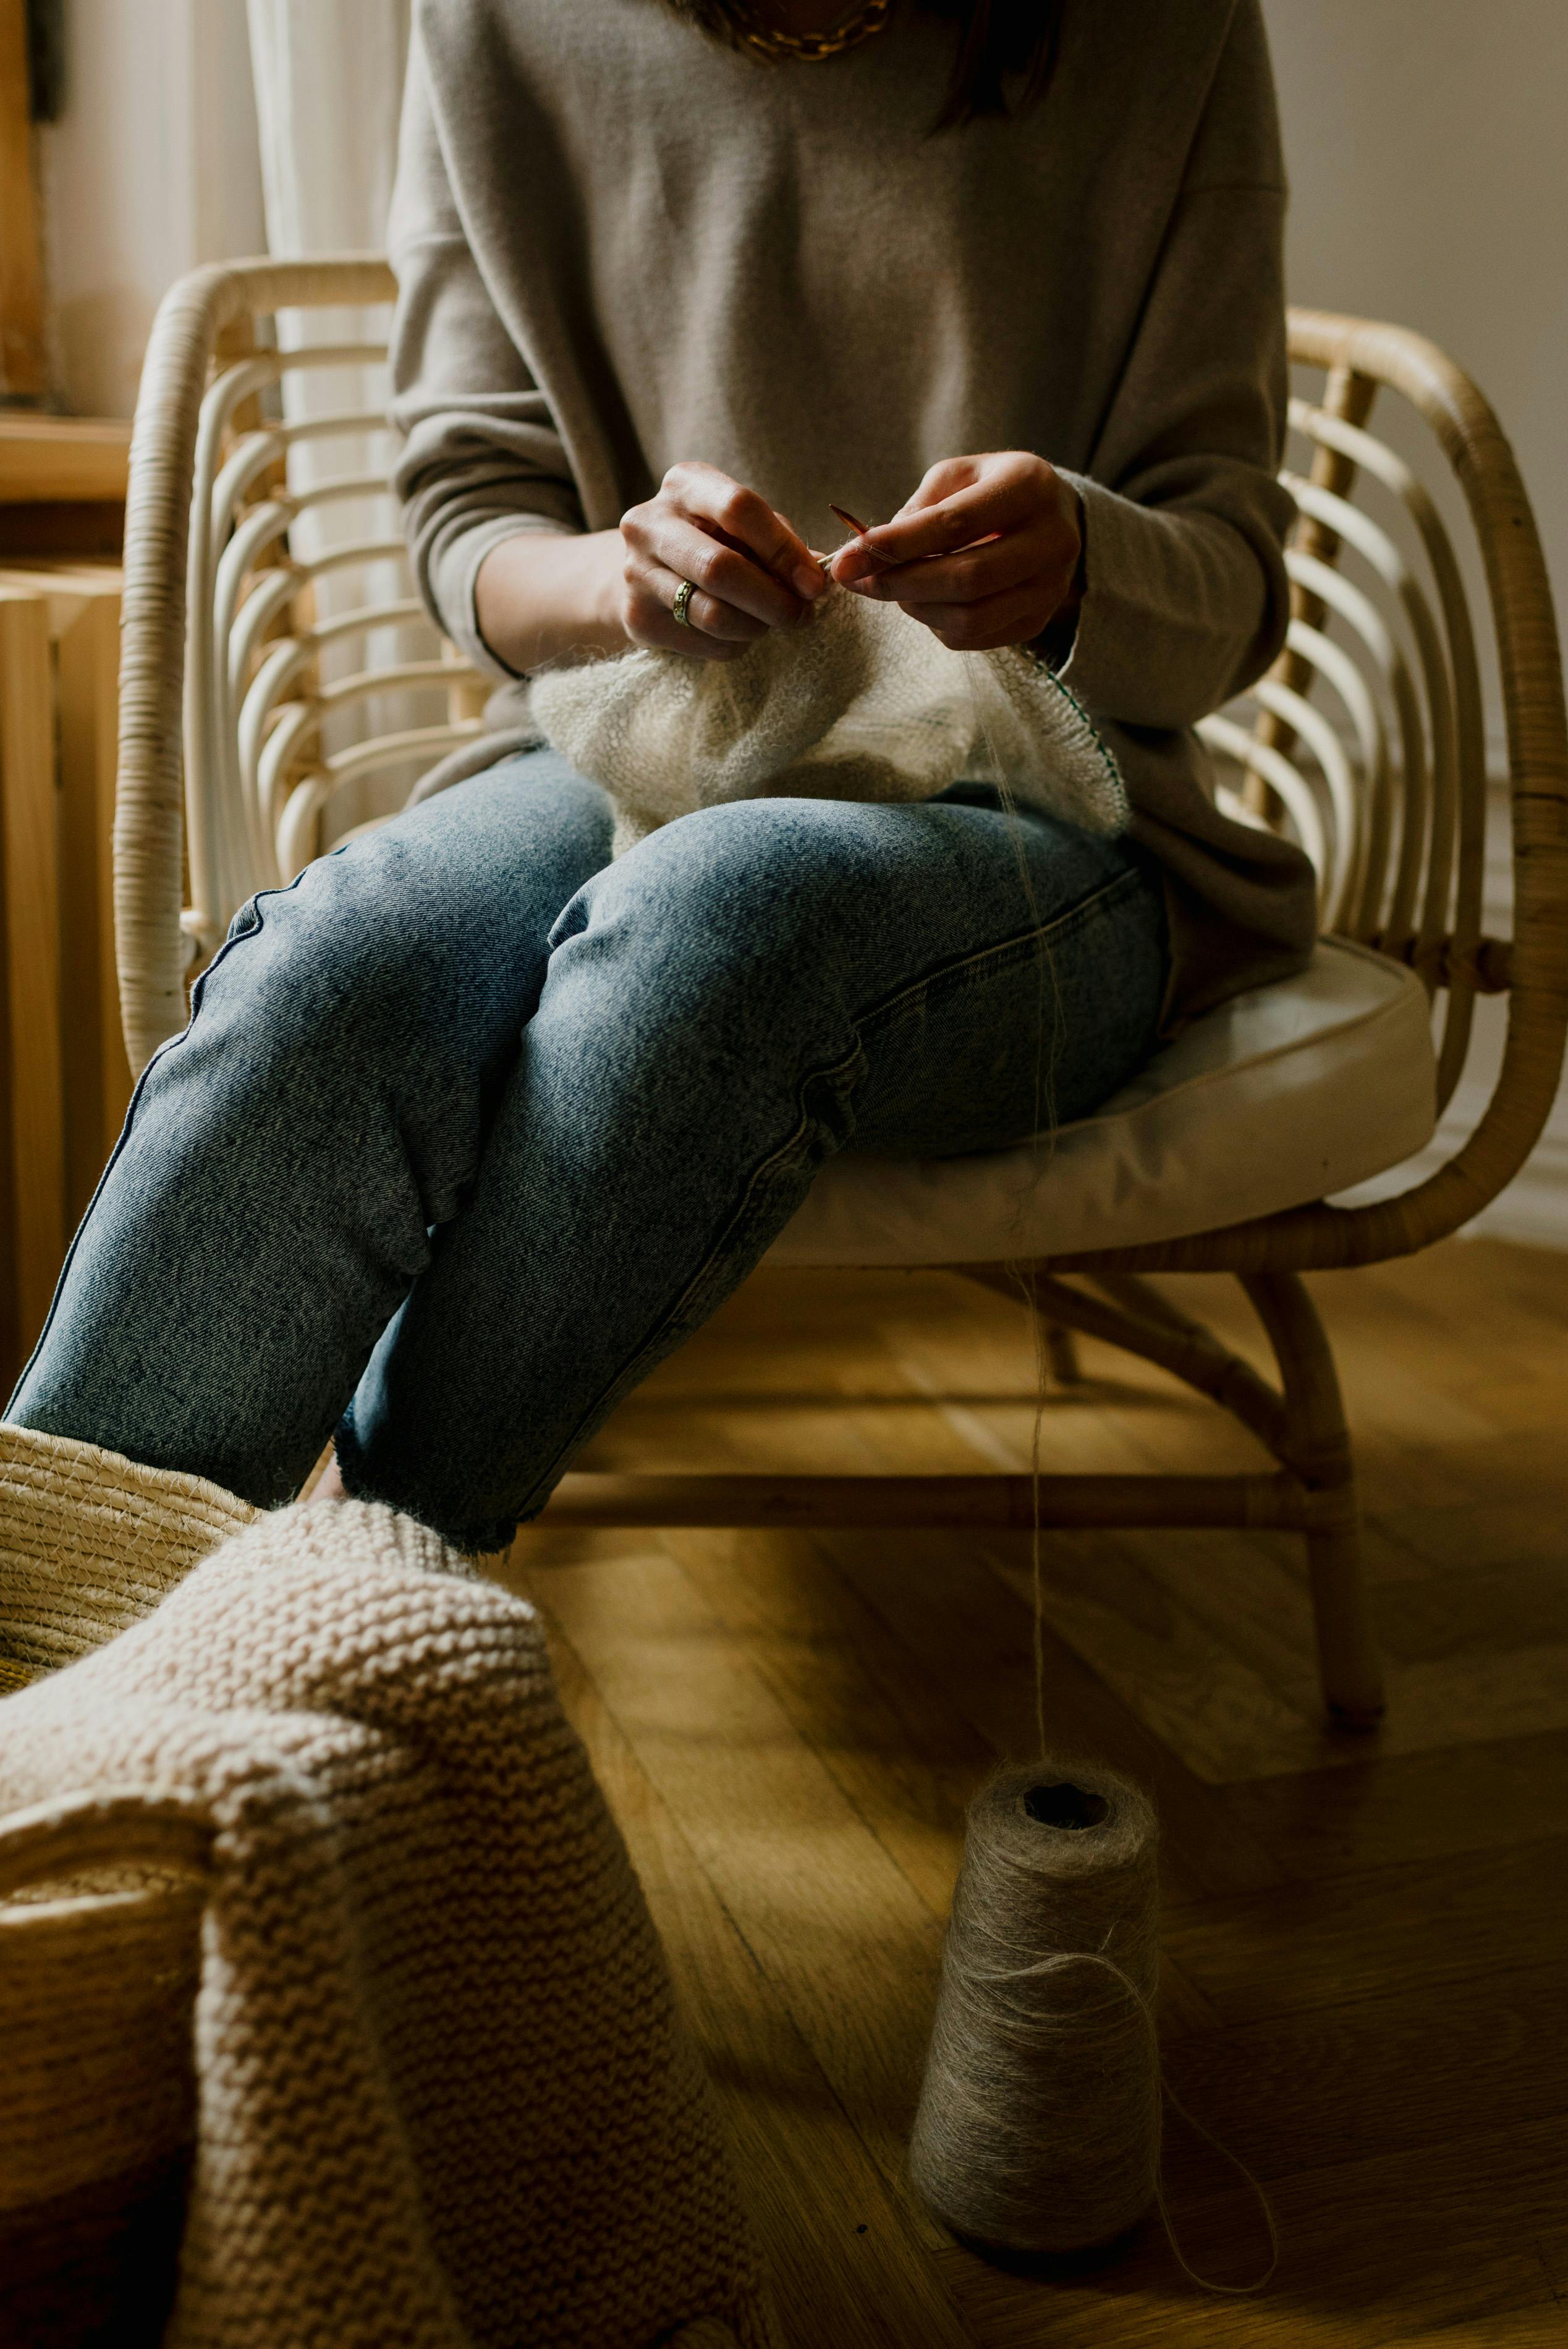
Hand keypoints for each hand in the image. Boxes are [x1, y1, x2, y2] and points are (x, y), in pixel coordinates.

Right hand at [619, 461, 827, 661]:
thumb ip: (780, 543)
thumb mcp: (743, 525)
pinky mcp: (636, 617)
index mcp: (686, 484)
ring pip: (712, 614)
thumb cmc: (712, 539)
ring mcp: (636, 571)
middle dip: (772, 600)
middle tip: (800, 615)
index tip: (813, 583)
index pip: (740, 509)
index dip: (783, 550)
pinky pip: (702, 642)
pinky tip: (738, 633)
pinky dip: (734, 644)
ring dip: (756, 627)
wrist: (644, 569)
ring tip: (770, 624)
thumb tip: (817, 576)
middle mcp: (650, 522)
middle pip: (720, 568)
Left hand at [829, 452, 1082, 653]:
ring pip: (970, 617)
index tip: (847, 560)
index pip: (954, 524)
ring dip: (916, 607)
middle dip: (900, 584)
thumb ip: (918, 509)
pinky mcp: (1038, 621)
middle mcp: (1051, 540)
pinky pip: (975, 637)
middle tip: (859, 582)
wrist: (1052, 518)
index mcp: (1029, 487)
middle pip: (966, 578)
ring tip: (892, 588)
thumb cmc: (991, 490)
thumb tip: (871, 554)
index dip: (896, 545)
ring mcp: (1050, 588)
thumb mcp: (957, 476)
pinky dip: (936, 623)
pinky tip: (925, 601)